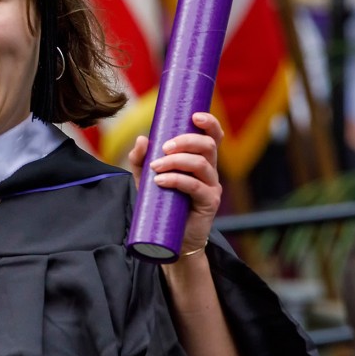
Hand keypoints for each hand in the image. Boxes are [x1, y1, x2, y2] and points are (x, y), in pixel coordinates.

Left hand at [127, 111, 222, 255]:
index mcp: (200, 160)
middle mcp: (210, 171)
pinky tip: (160, 181)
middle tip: (164, 147)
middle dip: (185, 141)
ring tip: (156, 167)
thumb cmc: (161, 205)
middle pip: (208, 145)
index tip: (195, 116)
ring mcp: (211, 186)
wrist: (170, 239)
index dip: (210, 123)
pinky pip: (195, 186)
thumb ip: (141, 160)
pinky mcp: (209, 203)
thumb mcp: (146, 179)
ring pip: (201, 164)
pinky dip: (177, 180)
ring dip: (176, 161)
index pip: (212, 137)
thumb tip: (141, 139)